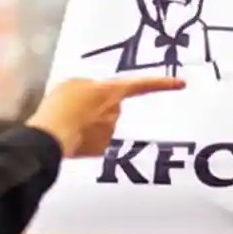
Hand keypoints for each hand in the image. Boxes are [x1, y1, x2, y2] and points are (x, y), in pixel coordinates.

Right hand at [26, 77, 184, 156]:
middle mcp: (115, 113)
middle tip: (74, 108)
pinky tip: (70, 137)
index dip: (162, 83)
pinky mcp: (101, 150)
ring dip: (89, 124)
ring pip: (102, 125)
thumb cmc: (61, 105)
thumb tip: (93, 95)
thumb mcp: (73, 83)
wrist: (50, 136)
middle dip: (98, 108)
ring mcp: (110, 133)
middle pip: (112, 107)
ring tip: (67, 122)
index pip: (142, 85)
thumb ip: (90, 87)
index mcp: (112, 92)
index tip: (181, 83)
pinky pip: (94, 141)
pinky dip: (84, 139)